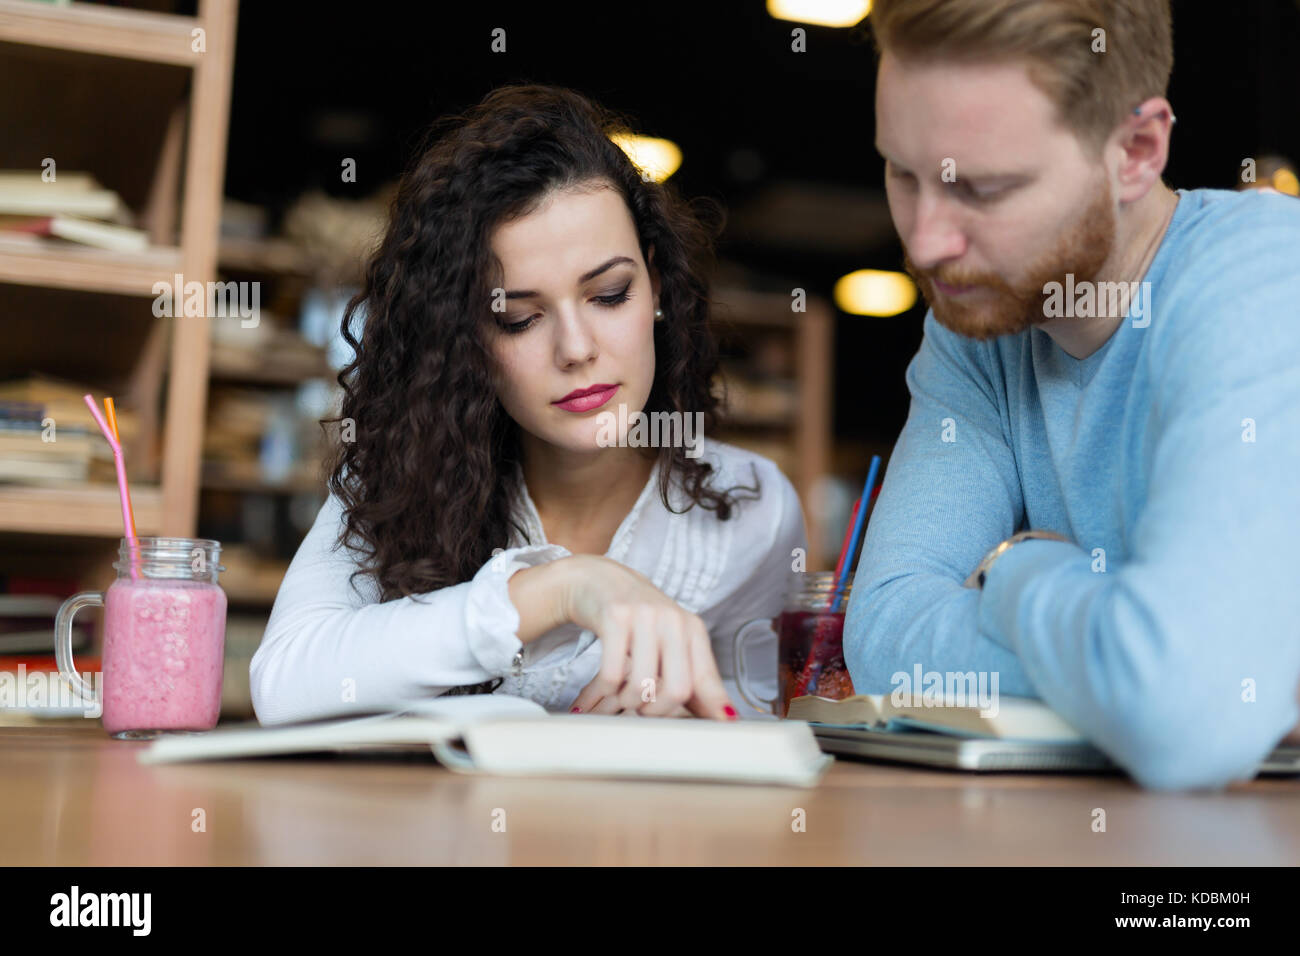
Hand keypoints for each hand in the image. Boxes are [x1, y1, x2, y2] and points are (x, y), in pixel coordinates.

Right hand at [561, 556, 736, 719]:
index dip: (713, 708)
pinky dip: (608, 689)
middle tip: (645, 710)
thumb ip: (693, 674)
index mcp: (692, 629)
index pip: (707, 679)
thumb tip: (723, 716)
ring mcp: (644, 616)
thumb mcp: (671, 639)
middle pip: (678, 689)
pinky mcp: (615, 617)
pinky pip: (613, 673)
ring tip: (623, 696)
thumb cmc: (638, 617)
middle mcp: (673, 620)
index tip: (722, 726)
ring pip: (643, 685)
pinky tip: (607, 684)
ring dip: (629, 701)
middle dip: (658, 712)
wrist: (598, 580)